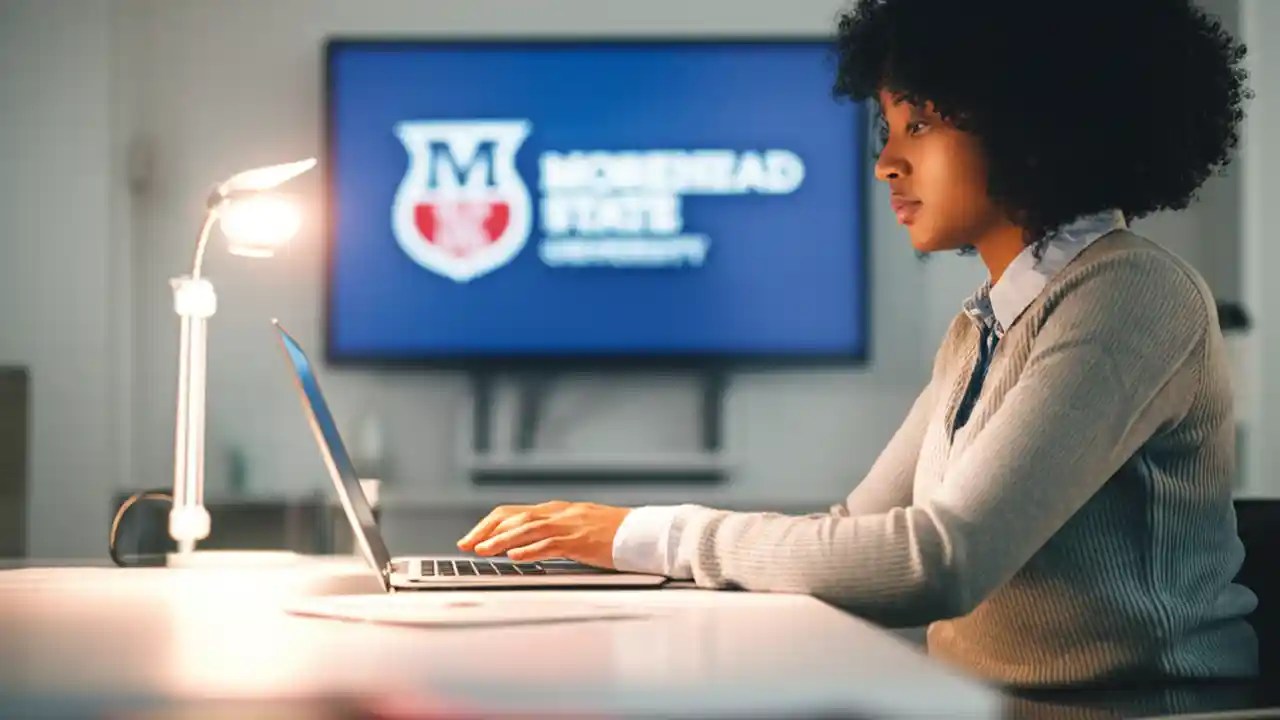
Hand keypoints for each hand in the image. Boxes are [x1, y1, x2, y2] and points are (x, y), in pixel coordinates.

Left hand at [456, 501, 630, 568]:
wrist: (642, 533)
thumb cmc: (614, 534)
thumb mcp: (578, 528)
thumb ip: (554, 532)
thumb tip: (526, 545)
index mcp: (557, 510)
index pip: (514, 512)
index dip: (489, 524)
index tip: (471, 538)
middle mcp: (559, 513)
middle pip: (514, 516)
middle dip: (487, 530)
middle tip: (467, 545)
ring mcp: (570, 525)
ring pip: (528, 528)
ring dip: (502, 540)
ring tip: (484, 551)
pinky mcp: (581, 541)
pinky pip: (551, 544)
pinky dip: (530, 550)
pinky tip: (516, 557)